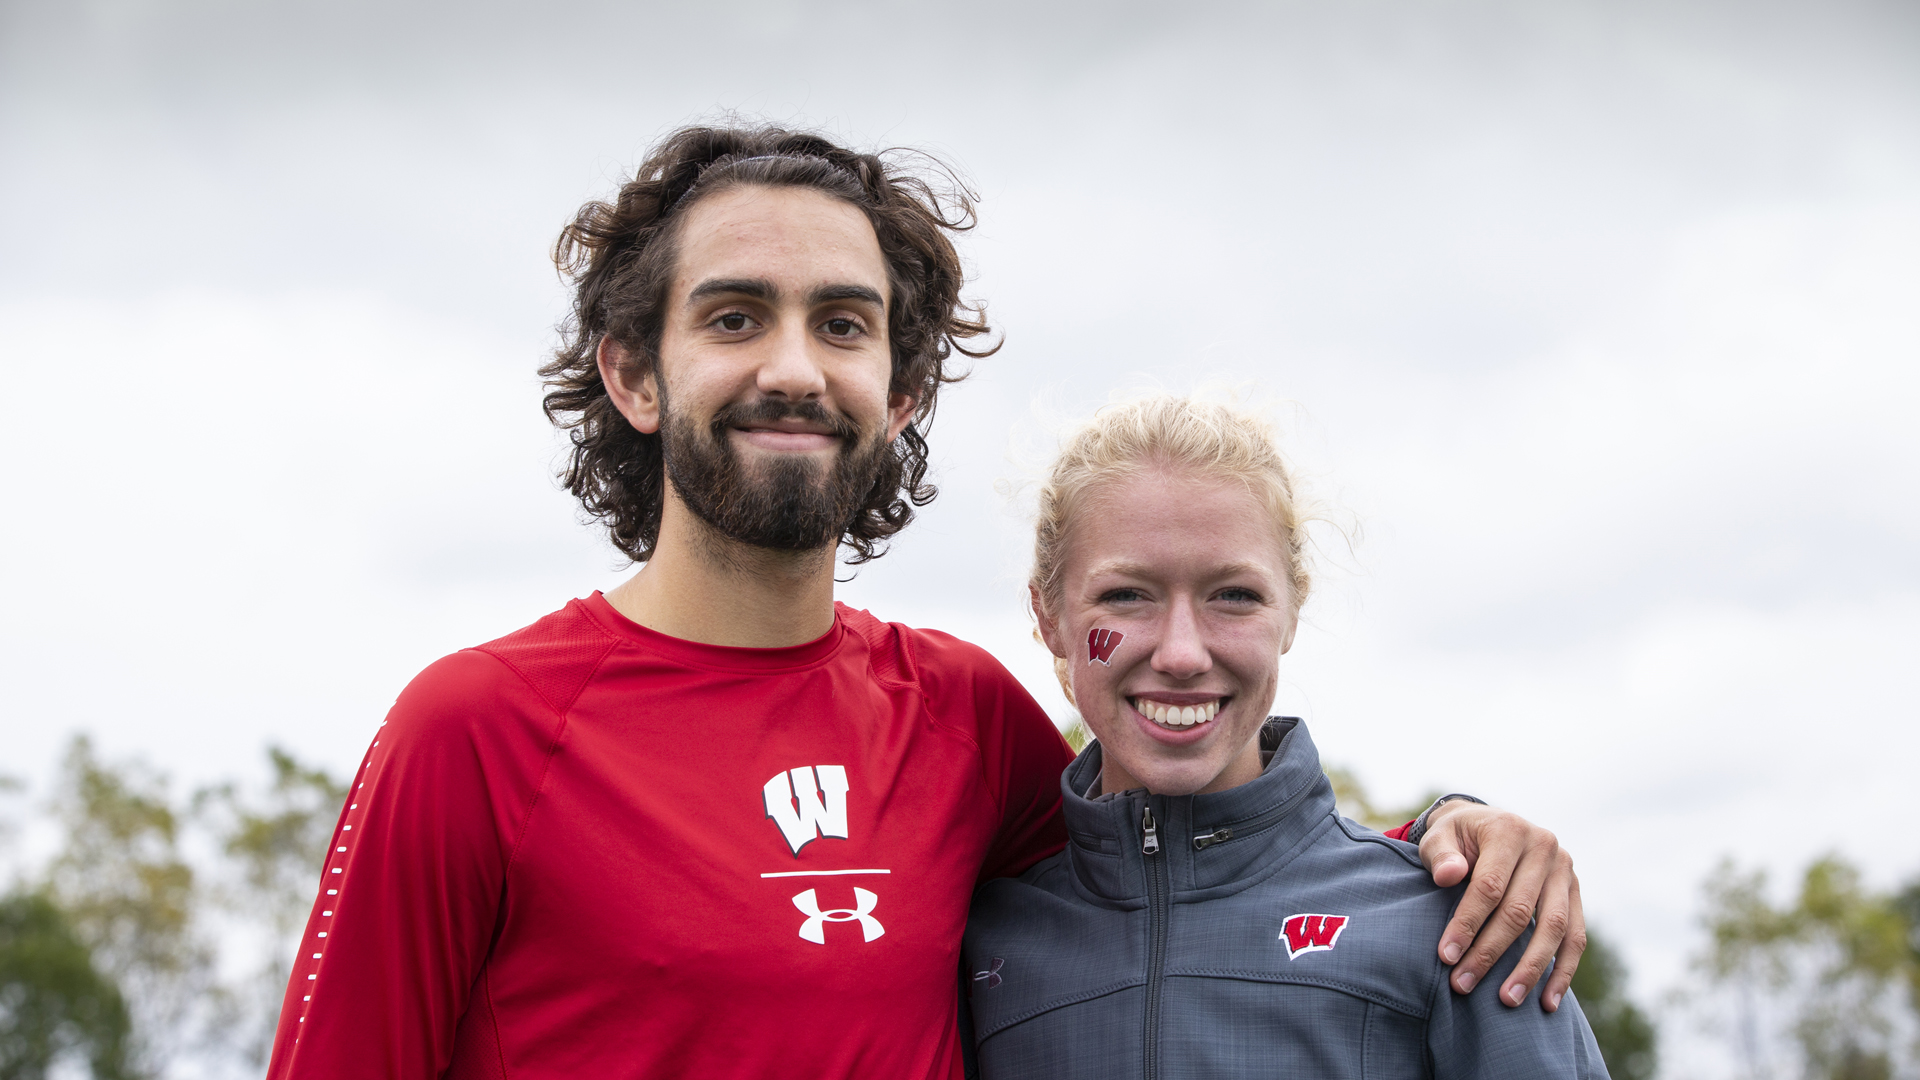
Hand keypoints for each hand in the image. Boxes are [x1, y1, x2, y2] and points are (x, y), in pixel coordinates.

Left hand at [1417, 799, 1584, 1011]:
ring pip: (1554, 928)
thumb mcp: (1439, 836)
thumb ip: (1440, 855)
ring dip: (1530, 969)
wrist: (1487, 826)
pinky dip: (1563, 971)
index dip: (1467, 923)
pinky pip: (1576, 937)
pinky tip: (1547, 1001)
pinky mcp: (1575, 892)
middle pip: (1518, 911)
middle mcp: (1544, 847)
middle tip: (1462, 985)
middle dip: (1489, 953)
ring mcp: (1564, 870)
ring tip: (1507, 1000)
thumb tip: (1448, 876)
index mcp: (1509, 831)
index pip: (1489, 886)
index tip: (1446, 956)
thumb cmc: (1457, 838)